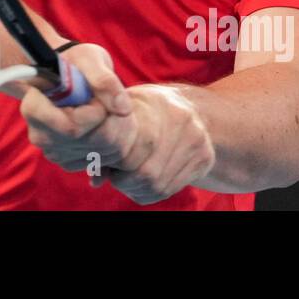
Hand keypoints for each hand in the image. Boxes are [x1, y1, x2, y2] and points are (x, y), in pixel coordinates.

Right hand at [18, 43, 132, 171]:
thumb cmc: (76, 62)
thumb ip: (104, 79)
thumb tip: (122, 108)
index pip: (71, 127)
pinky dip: (115, 141)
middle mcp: (40, 136)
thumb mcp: (89, 59)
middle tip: (109, 99)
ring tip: (109, 107)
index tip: (96, 97)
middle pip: (91, 141)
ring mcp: (54, 151)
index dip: (94, 113)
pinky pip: (102, 160)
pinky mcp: (69, 161)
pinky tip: (107, 122)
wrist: (70, 75)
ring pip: (101, 152)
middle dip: (111, 120)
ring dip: (117, 129)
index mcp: (34, 108)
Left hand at [25, 75, 216, 204]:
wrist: (191, 108)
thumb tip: (94, 176)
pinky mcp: (205, 161)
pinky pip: (169, 190)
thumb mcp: (128, 107)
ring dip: (134, 188)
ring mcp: (199, 145)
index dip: (116, 160)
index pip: (137, 146)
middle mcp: (187, 126)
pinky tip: (140, 182)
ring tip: (124, 177)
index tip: (104, 160)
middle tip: (113, 173)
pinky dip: (148, 192)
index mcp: (165, 107)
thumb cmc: (148, 107)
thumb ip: (109, 133)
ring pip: (157, 186)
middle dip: (123, 178)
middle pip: (147, 172)